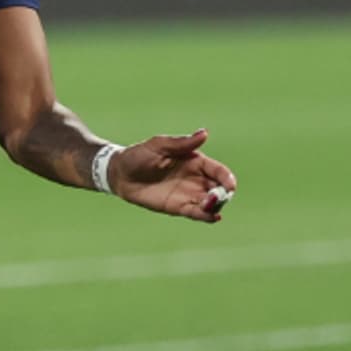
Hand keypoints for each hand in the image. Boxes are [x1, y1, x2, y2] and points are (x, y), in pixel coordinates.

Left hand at [109, 128, 235, 221]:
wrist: (120, 173)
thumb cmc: (139, 155)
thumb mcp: (159, 145)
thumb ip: (182, 143)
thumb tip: (205, 133)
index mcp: (195, 161)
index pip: (218, 171)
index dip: (227, 178)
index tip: (230, 185)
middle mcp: (196, 179)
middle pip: (219, 188)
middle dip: (223, 194)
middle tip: (216, 197)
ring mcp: (188, 194)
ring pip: (211, 203)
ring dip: (216, 206)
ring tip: (210, 205)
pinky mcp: (178, 207)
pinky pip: (197, 213)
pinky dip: (207, 216)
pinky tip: (214, 217)